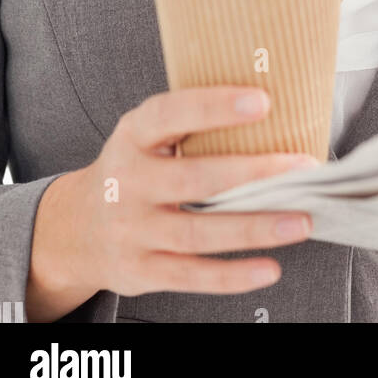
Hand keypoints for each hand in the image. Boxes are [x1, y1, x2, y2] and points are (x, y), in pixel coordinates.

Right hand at [26, 86, 317, 319]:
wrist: (75, 229)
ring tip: (300, 220)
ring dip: (255, 228)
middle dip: (252, 173)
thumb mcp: (144, 135)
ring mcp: (132, 231)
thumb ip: (188, 122)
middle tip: (301, 167)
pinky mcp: (141, 271)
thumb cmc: (130, 170)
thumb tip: (266, 108)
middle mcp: (127, 183)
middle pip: (194, 179)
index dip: (215, 106)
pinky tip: (268, 267)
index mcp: (132, 137)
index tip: (262, 101)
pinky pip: (192, 276)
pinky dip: (233, 275)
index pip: (171, 114)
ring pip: (198, 233)